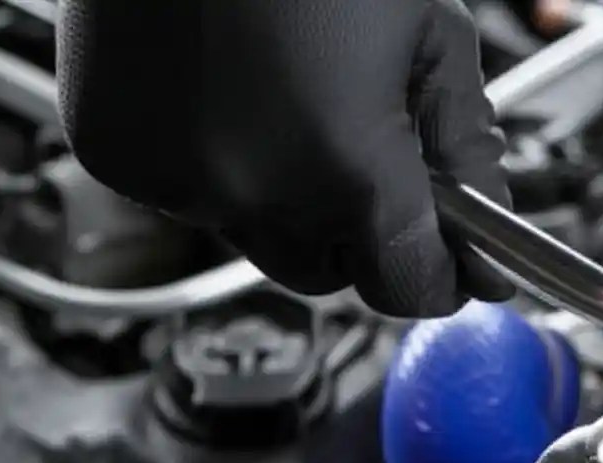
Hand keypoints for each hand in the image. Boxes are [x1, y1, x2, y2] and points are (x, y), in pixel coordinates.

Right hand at [56, 0, 511, 316]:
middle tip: (375, 160)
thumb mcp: (432, 34)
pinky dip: (220, 164)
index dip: (441, 278)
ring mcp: (175, 179)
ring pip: (258, 238)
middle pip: (331, 275)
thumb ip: (466, 148)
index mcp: (349, 169)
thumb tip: (484, 229)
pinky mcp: (118, 153)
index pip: (410, 288)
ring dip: (289, 199)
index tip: (454, 263)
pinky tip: (231, 90)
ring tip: (295, 99)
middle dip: (364, 237)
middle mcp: (256, 194)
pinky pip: (191, 195)